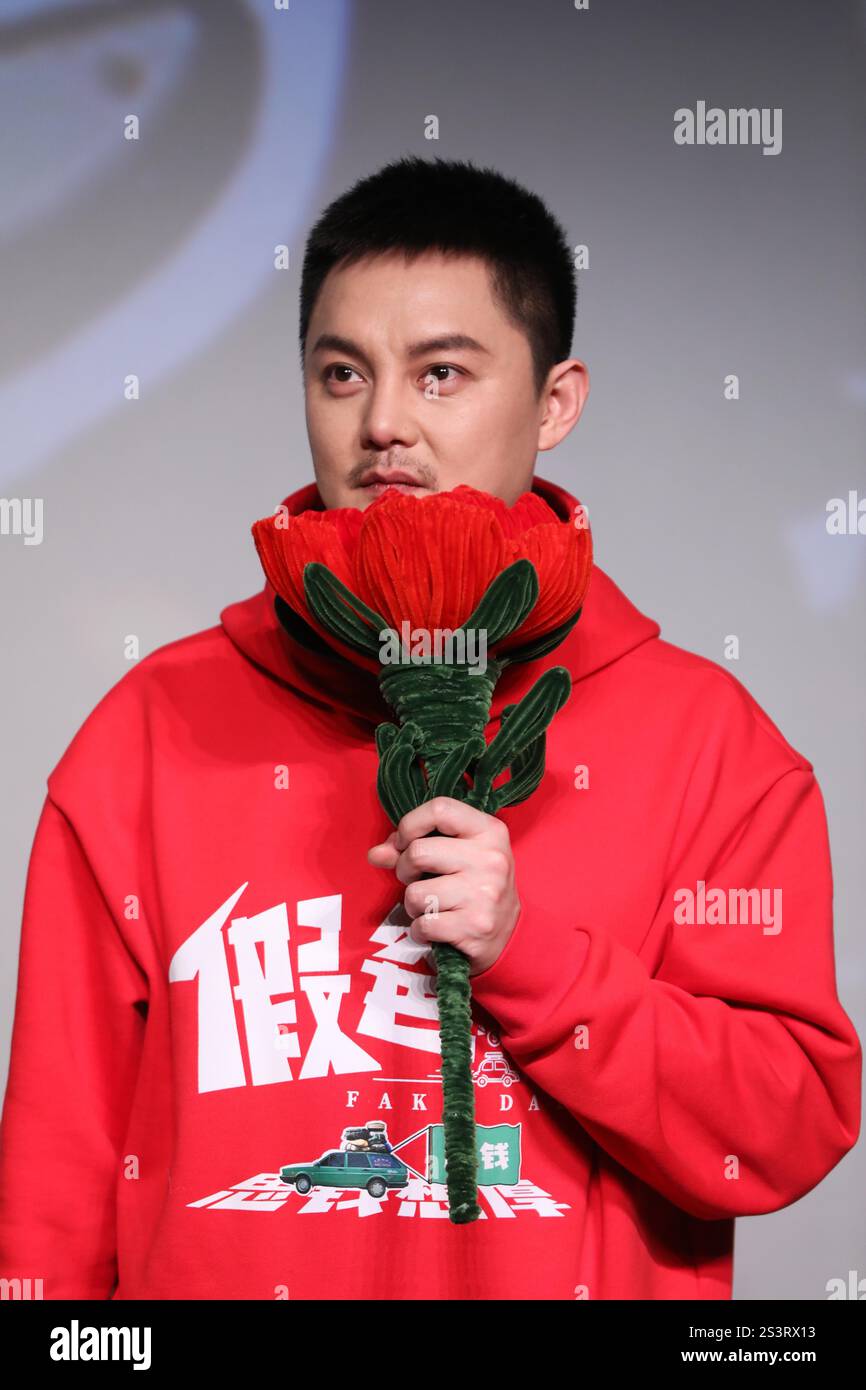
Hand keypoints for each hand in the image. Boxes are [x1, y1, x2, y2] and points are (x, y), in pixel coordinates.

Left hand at [367, 796, 520, 975]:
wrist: (510, 933)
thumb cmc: (476, 885)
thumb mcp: (456, 855)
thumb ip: (413, 847)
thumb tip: (375, 854)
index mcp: (489, 831)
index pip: (439, 808)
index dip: (410, 824)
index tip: (405, 842)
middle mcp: (490, 858)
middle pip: (418, 853)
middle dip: (404, 870)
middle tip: (416, 880)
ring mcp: (484, 893)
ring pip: (415, 893)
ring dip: (412, 905)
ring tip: (430, 906)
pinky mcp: (475, 926)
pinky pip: (423, 924)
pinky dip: (420, 930)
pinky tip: (436, 928)